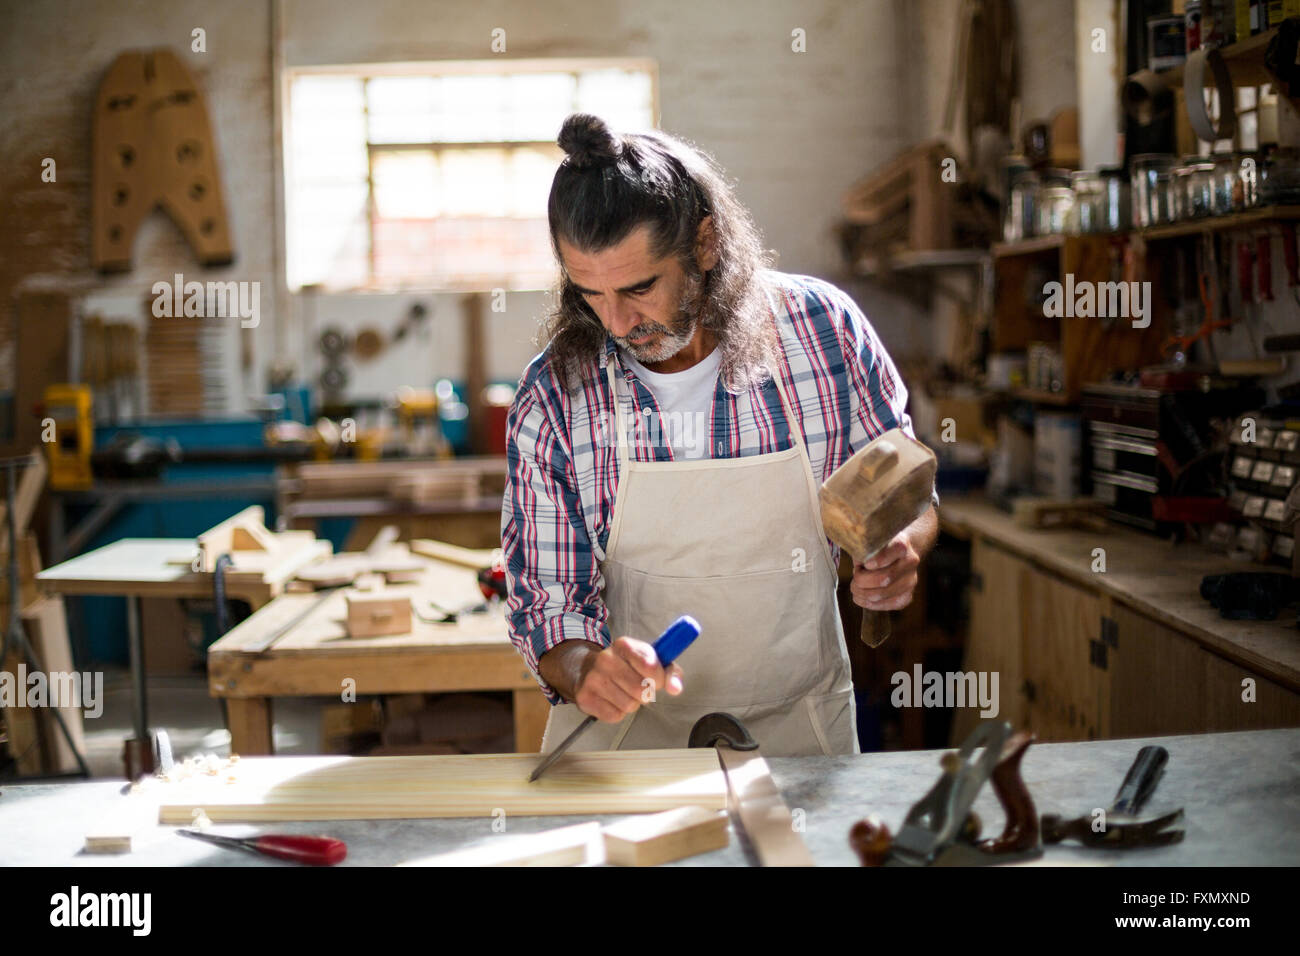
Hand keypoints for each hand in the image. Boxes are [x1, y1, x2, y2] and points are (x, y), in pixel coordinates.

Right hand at [540, 637, 683, 722]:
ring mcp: (593, 679)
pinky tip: (611, 699)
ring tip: (622, 691)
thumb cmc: (624, 665)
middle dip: (645, 692)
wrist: (585, 668)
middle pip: (642, 690)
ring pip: (630, 705)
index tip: (657, 678)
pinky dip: (617, 711)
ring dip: (631, 703)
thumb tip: (675, 688)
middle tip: (638, 685)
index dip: (660, 678)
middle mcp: (606, 659)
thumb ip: (669, 671)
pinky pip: (615, 716)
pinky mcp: (585, 698)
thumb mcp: (648, 659)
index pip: (650, 666)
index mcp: (623, 645)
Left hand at [850, 532, 920, 611]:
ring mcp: (910, 582)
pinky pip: (883, 605)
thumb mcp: (870, 542)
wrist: (901, 552)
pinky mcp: (906, 597)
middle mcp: (910, 563)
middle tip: (854, 577)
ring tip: (855, 586)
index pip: (885, 556)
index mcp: (901, 545)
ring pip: (880, 595)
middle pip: (882, 579)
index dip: (870, 563)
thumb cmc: (879, 547)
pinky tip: (860, 597)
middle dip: (861, 581)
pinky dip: (866, 603)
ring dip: (861, 593)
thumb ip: (863, 551)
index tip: (860, 564)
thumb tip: (858, 564)